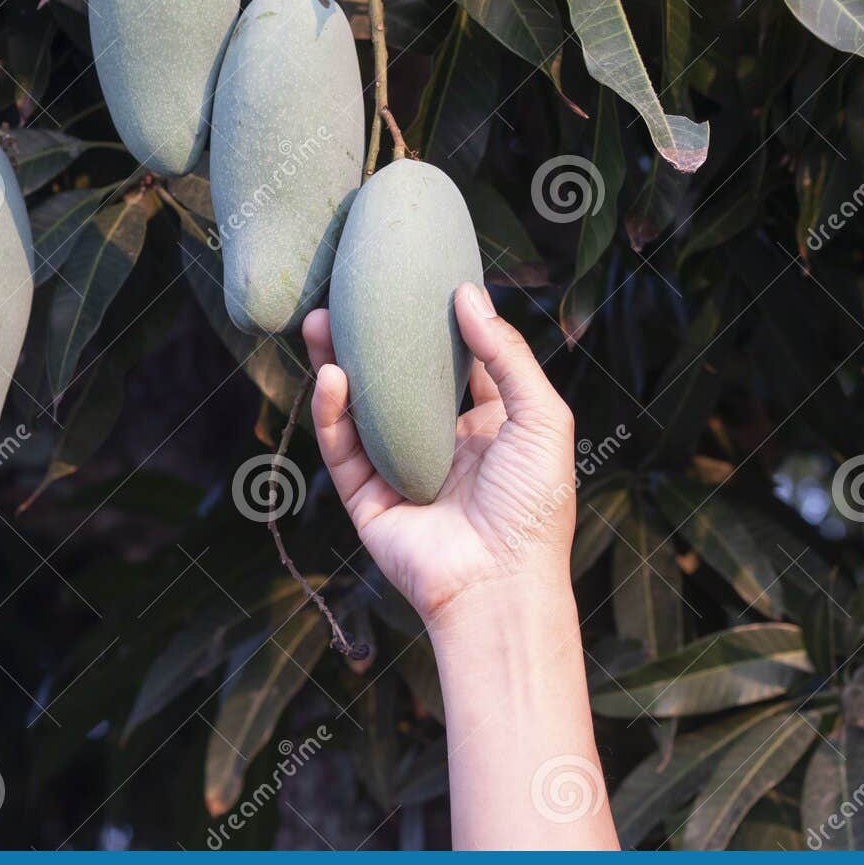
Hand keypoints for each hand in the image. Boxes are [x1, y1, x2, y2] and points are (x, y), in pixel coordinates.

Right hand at [303, 282, 577, 626]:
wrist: (500, 586)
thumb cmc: (535, 506)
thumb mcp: (541, 417)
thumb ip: (506, 355)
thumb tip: (467, 294)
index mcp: (488, 426)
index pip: (455, 363)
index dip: (435, 324)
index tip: (413, 279)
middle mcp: (441, 444)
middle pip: (398, 380)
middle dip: (373, 338)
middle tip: (350, 293)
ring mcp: (400, 470)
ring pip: (360, 408)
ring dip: (339, 363)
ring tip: (322, 320)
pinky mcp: (367, 500)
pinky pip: (343, 449)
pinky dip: (333, 412)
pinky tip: (331, 374)